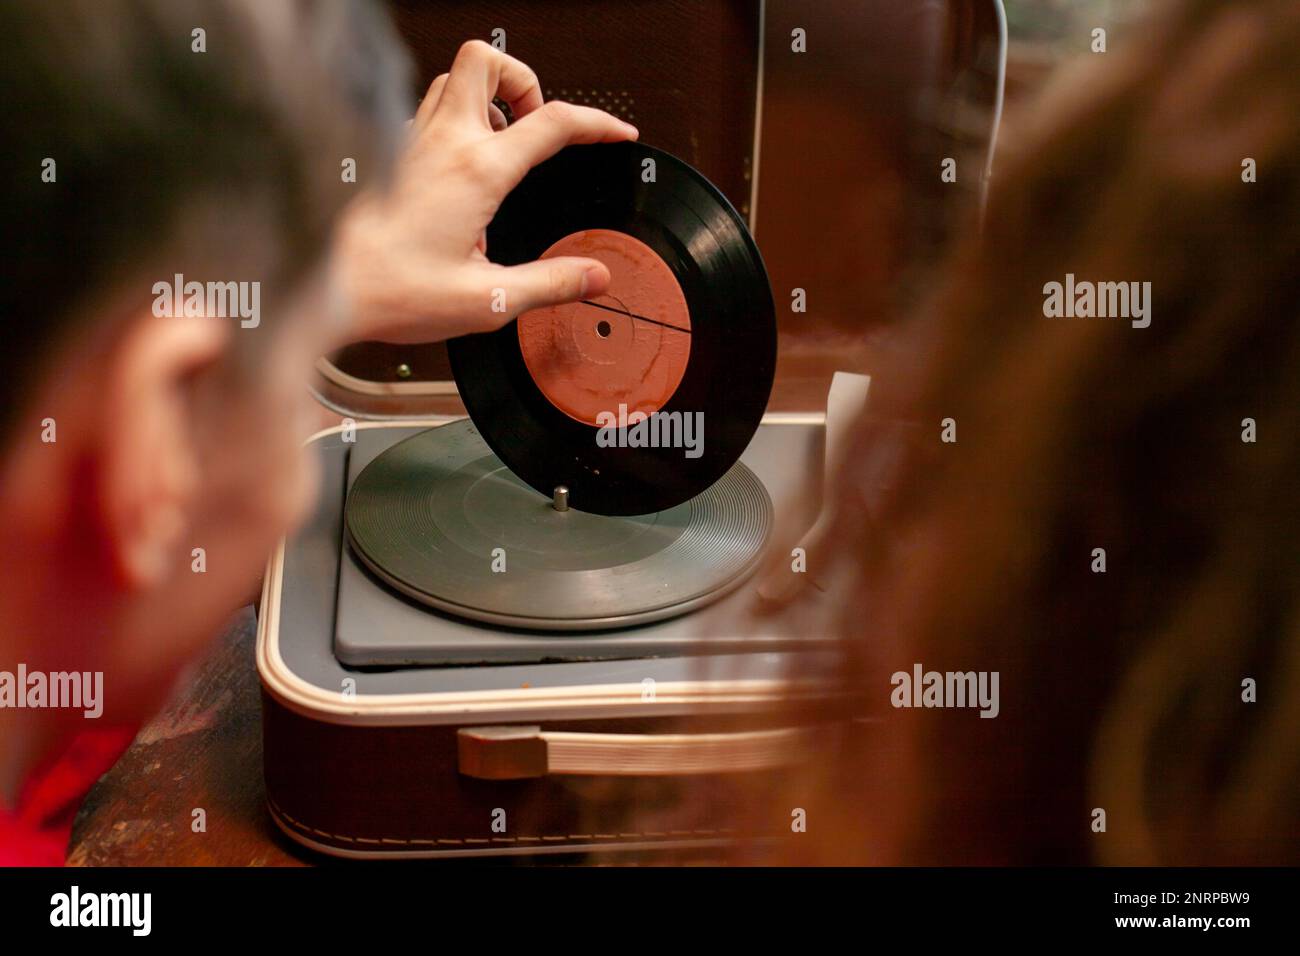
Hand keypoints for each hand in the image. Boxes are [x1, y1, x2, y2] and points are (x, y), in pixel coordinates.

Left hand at [333, 40, 638, 344]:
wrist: (324, 288)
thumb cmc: (391, 291)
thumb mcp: (489, 300)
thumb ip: (550, 284)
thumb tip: (593, 277)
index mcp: (477, 171)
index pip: (553, 122)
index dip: (596, 123)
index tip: (615, 133)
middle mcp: (442, 143)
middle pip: (487, 60)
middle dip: (524, 81)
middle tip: (536, 123)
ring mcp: (409, 142)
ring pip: (451, 79)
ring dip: (486, 98)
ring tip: (503, 142)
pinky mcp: (386, 155)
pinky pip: (425, 112)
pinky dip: (454, 123)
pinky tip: (460, 171)